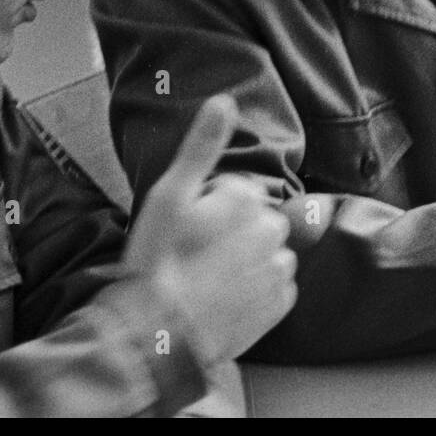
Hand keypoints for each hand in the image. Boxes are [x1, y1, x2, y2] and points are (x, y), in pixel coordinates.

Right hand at [122, 95, 297, 365]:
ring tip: (207, 278)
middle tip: (193, 253)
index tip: (185, 228)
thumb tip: (224, 101)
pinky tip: (225, 298)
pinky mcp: (279, 305)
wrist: (158, 334)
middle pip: (254, 220)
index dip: (206, 208)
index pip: (233, 191)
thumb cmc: (156, 262)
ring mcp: (278, 270)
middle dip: (231, 231)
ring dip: (245, 260)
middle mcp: (272, 231)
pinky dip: (255, 290)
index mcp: (246, 199)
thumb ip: (201, 146)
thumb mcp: (168, 195)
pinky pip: (274, 287)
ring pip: (266, 252)